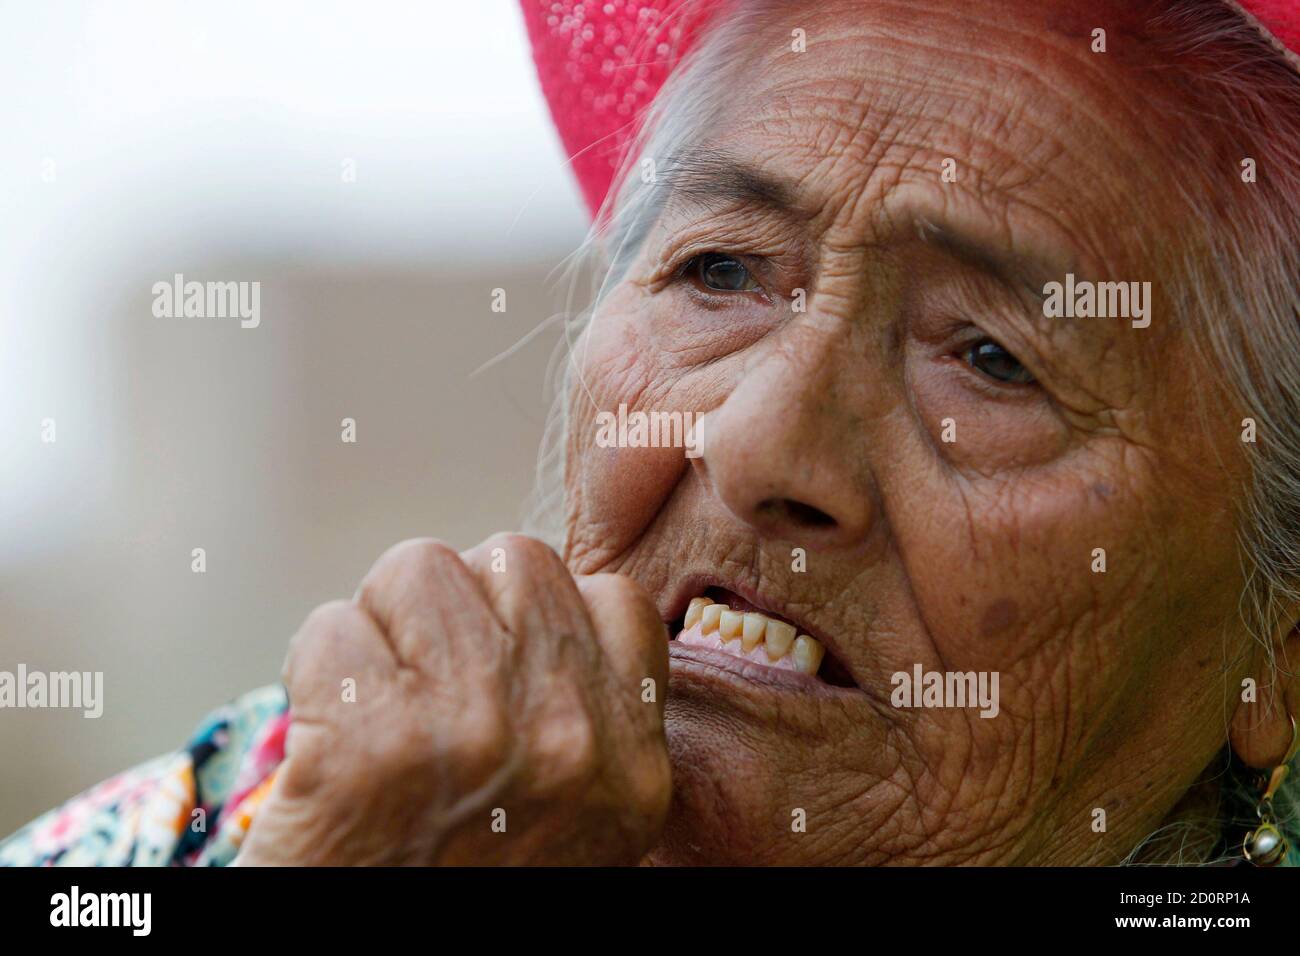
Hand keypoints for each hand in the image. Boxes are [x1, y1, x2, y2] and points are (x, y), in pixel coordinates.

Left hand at [236, 534, 670, 864]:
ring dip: (381, 623)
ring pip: (420, 569)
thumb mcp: (577, 824)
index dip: (539, 615)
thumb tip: (534, 609)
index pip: (611, 600)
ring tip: (374, 701)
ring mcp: (473, 732)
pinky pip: (331, 628)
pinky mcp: (370, 744)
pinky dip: (312, 672)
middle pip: (514, 560)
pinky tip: (327, 739)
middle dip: (459, 604)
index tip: (495, 655)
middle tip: (423, 676)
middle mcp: (570, 738)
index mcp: (629, 766)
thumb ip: (584, 718)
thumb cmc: (462, 894)